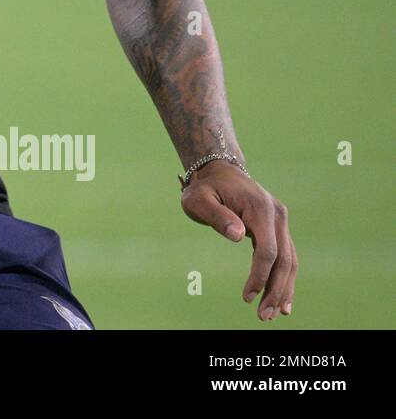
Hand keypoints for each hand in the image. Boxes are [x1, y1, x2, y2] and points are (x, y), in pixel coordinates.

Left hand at [179, 159, 297, 320]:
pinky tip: (281, 298)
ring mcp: (280, 220)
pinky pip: (286, 255)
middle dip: (275, 290)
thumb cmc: (204, 187)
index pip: (267, 250)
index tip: (247, 297)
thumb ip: (216, 216)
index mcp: (259, 208)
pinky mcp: (277, 226)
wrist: (217, 169)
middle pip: (284, 259)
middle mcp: (276, 214)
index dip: (259, 276)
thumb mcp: (198, 199)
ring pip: (290, 260)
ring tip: (275, 313)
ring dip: (283, 288)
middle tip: (264, 316)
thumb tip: (238, 236)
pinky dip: (284, 277)